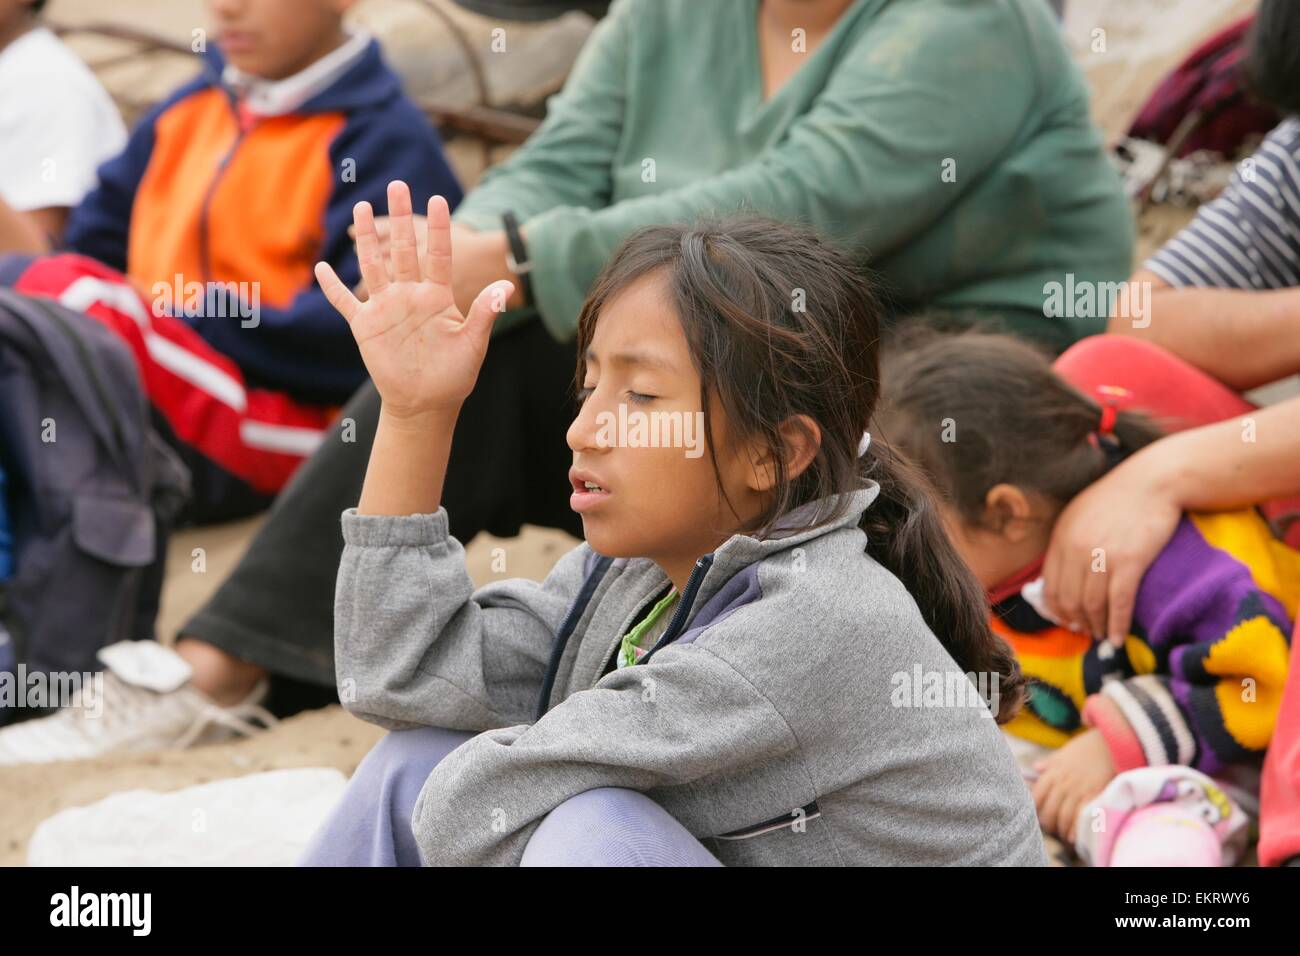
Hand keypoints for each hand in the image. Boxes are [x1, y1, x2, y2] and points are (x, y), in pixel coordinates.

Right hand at [316, 181, 512, 417]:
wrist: (427, 402)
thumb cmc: (454, 375)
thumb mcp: (473, 343)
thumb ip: (485, 313)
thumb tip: (506, 287)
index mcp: (438, 296)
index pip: (439, 255)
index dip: (438, 229)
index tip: (438, 200)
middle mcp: (410, 295)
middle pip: (404, 249)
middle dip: (401, 218)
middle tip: (397, 185)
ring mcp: (386, 308)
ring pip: (374, 265)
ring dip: (368, 239)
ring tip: (363, 208)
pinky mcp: (366, 326)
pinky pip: (345, 302)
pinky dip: (333, 287)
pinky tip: (321, 268)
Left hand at [1031, 729, 1116, 843]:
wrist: (1111, 743)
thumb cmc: (1087, 746)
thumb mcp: (1064, 752)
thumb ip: (1049, 762)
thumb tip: (1035, 768)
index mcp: (1053, 772)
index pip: (1036, 796)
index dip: (1035, 809)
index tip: (1037, 815)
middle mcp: (1063, 783)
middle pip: (1049, 810)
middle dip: (1048, 823)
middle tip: (1051, 829)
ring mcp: (1078, 790)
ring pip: (1064, 816)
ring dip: (1062, 829)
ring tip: (1062, 834)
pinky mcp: (1094, 795)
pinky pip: (1081, 816)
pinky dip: (1076, 829)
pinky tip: (1073, 837)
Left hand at [1040, 454, 1180, 645]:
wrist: (1155, 480)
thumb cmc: (1121, 498)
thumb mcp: (1081, 515)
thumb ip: (1069, 542)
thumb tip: (1064, 576)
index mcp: (1061, 537)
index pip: (1050, 584)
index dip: (1056, 608)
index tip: (1065, 619)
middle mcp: (1076, 548)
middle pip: (1068, 599)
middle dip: (1075, 621)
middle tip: (1084, 631)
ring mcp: (1101, 556)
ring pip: (1091, 605)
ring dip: (1095, 627)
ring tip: (1101, 637)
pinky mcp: (1130, 562)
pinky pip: (1118, 604)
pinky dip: (1116, 626)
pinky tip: (1117, 638)